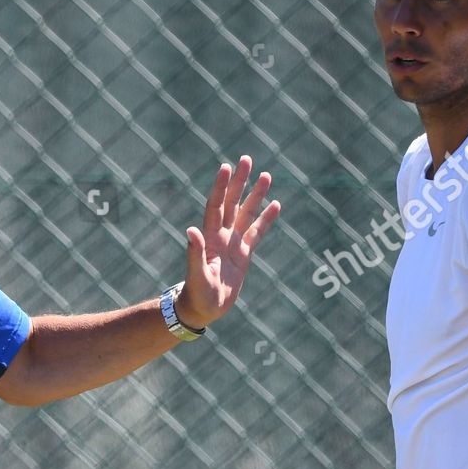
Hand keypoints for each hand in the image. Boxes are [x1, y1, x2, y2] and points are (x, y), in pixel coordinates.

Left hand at [177, 156, 279, 327]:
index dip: (220, 187)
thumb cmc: (197, 294)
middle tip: (247, 159)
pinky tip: (275, 204)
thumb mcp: (197, 275)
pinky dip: (265, 219)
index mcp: (209, 237)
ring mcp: (233, 243)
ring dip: (255, 195)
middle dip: (239, 182)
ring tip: (266, 175)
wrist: (204, 309)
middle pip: (231, 202)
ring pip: (246, 213)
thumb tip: (191, 231)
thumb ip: (195, 253)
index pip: (216, 206)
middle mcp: (221, 235)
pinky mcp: (244, 254)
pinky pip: (257, 232)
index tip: (226, 167)